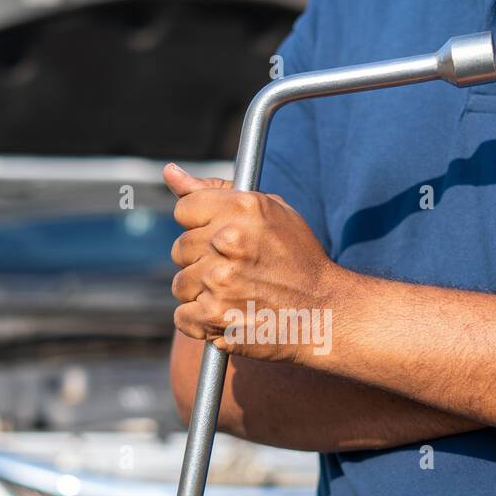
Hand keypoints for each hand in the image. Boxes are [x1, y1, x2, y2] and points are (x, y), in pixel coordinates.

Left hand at [164, 163, 342, 361]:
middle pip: (180, 247)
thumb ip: (216, 191)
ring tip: (236, 295)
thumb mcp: (270, 212)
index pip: (185, 210)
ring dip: (201, 292)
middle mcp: (229, 241)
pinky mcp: (214, 315)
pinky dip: (201, 322)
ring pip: (181, 283)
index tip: (220, 240)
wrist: (326, 314)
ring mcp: (219, 280)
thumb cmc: (297, 260)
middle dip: (202, 260)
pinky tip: (229, 316)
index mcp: (244, 208)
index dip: (201, 226)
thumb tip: (169, 173)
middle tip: (235, 271)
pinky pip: (182, 316)